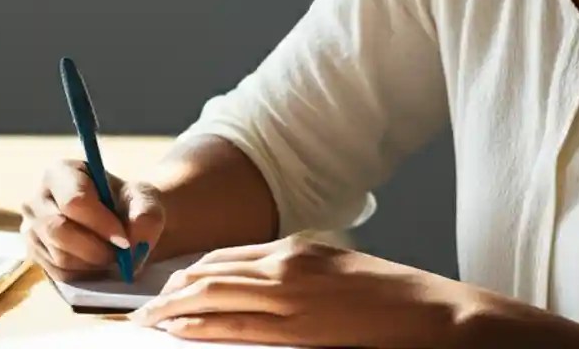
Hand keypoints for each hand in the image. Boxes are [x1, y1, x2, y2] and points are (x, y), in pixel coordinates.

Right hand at [19, 159, 165, 280]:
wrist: (119, 222)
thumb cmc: (128, 205)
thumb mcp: (145, 201)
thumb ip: (146, 215)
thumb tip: (134, 240)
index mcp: (60, 172)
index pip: (74, 200)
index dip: (101, 224)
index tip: (125, 241)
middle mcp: (36, 198)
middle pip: (59, 230)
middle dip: (96, 249)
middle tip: (122, 255)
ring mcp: (30, 227)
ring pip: (59, 256)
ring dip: (93, 263)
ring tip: (114, 255)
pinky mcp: (34, 254)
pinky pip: (58, 274)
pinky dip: (85, 274)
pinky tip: (99, 263)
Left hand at [130, 234, 472, 346]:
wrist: (432, 313)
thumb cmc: (392, 296)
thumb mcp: (338, 269)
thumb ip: (298, 274)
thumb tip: (263, 289)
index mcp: (296, 249)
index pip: (227, 257)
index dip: (193, 273)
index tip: (172, 287)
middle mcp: (286, 265)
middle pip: (211, 273)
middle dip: (173, 291)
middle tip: (145, 308)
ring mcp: (289, 295)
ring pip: (214, 296)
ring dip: (175, 308)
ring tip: (148, 320)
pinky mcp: (297, 327)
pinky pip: (236, 326)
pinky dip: (201, 326)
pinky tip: (178, 330)